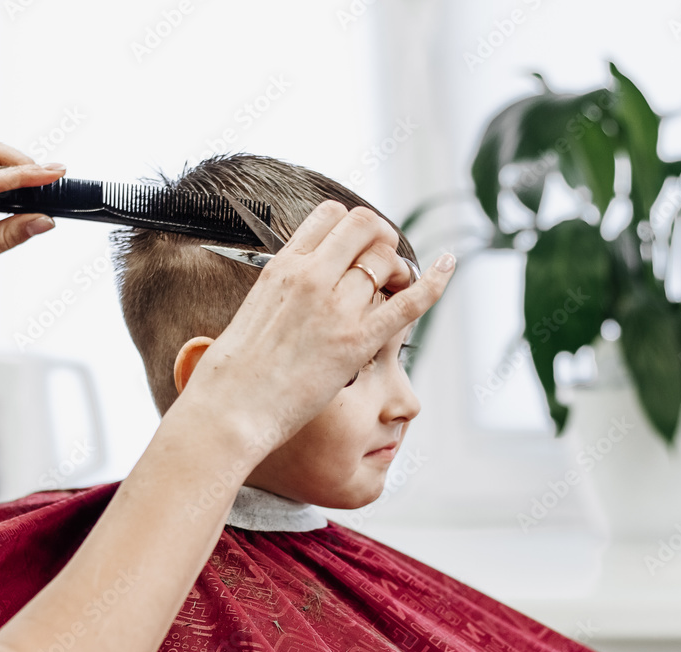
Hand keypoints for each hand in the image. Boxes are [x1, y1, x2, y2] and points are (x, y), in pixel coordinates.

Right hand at [174, 201, 455, 460]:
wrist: (230, 408)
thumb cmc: (235, 371)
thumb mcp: (255, 309)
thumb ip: (285, 290)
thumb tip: (304, 291)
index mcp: (284, 266)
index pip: (331, 215)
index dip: (353, 226)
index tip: (358, 247)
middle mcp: (312, 276)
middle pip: (365, 225)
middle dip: (381, 237)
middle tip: (384, 263)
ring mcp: (336, 307)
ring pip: (387, 259)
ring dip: (398, 268)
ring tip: (396, 287)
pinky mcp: (357, 342)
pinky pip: (409, 301)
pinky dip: (435, 280)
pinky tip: (449, 265)